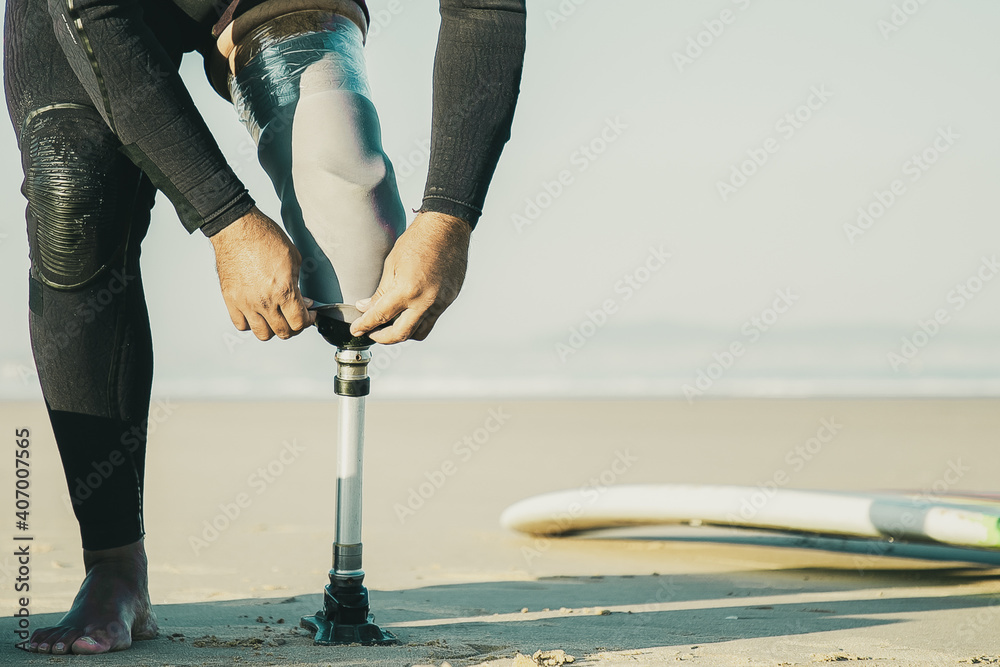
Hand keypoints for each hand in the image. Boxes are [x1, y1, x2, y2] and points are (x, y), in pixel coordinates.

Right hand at [210, 207, 315, 339]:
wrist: (237, 228)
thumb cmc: (265, 237)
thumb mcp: (294, 258)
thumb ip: (299, 284)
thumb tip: (303, 301)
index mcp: (283, 290)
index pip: (300, 322)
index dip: (308, 320)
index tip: (309, 314)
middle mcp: (264, 301)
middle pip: (283, 332)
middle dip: (294, 326)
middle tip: (295, 316)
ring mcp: (246, 303)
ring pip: (263, 334)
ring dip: (273, 329)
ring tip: (276, 317)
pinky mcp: (231, 300)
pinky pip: (242, 325)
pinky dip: (251, 323)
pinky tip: (257, 313)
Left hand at [351, 211, 470, 343]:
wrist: (447, 229)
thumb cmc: (417, 240)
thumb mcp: (392, 264)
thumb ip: (380, 291)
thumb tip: (366, 307)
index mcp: (407, 290)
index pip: (380, 316)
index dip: (365, 326)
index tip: (356, 330)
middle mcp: (425, 301)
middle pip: (401, 334)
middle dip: (383, 338)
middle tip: (372, 333)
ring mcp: (440, 303)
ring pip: (419, 332)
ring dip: (403, 333)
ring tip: (391, 325)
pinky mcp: (449, 300)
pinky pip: (432, 319)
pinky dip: (418, 320)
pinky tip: (409, 311)